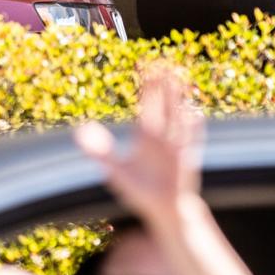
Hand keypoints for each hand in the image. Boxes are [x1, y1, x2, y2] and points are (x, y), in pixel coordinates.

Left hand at [74, 65, 202, 222]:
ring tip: (180, 80)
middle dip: (163, 87)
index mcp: (146, 137)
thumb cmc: (139, 191)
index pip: (147, 106)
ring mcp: (175, 147)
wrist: (162, 210)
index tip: (146, 69)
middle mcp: (162, 138)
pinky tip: (195, 113)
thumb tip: (79, 132)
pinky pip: (190, 141)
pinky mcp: (185, 160)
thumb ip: (98, 150)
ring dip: (178, 99)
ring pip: (177, 117)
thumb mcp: (115, 170)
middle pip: (163, 106)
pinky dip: (192, 128)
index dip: (147, 89)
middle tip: (164, 63)